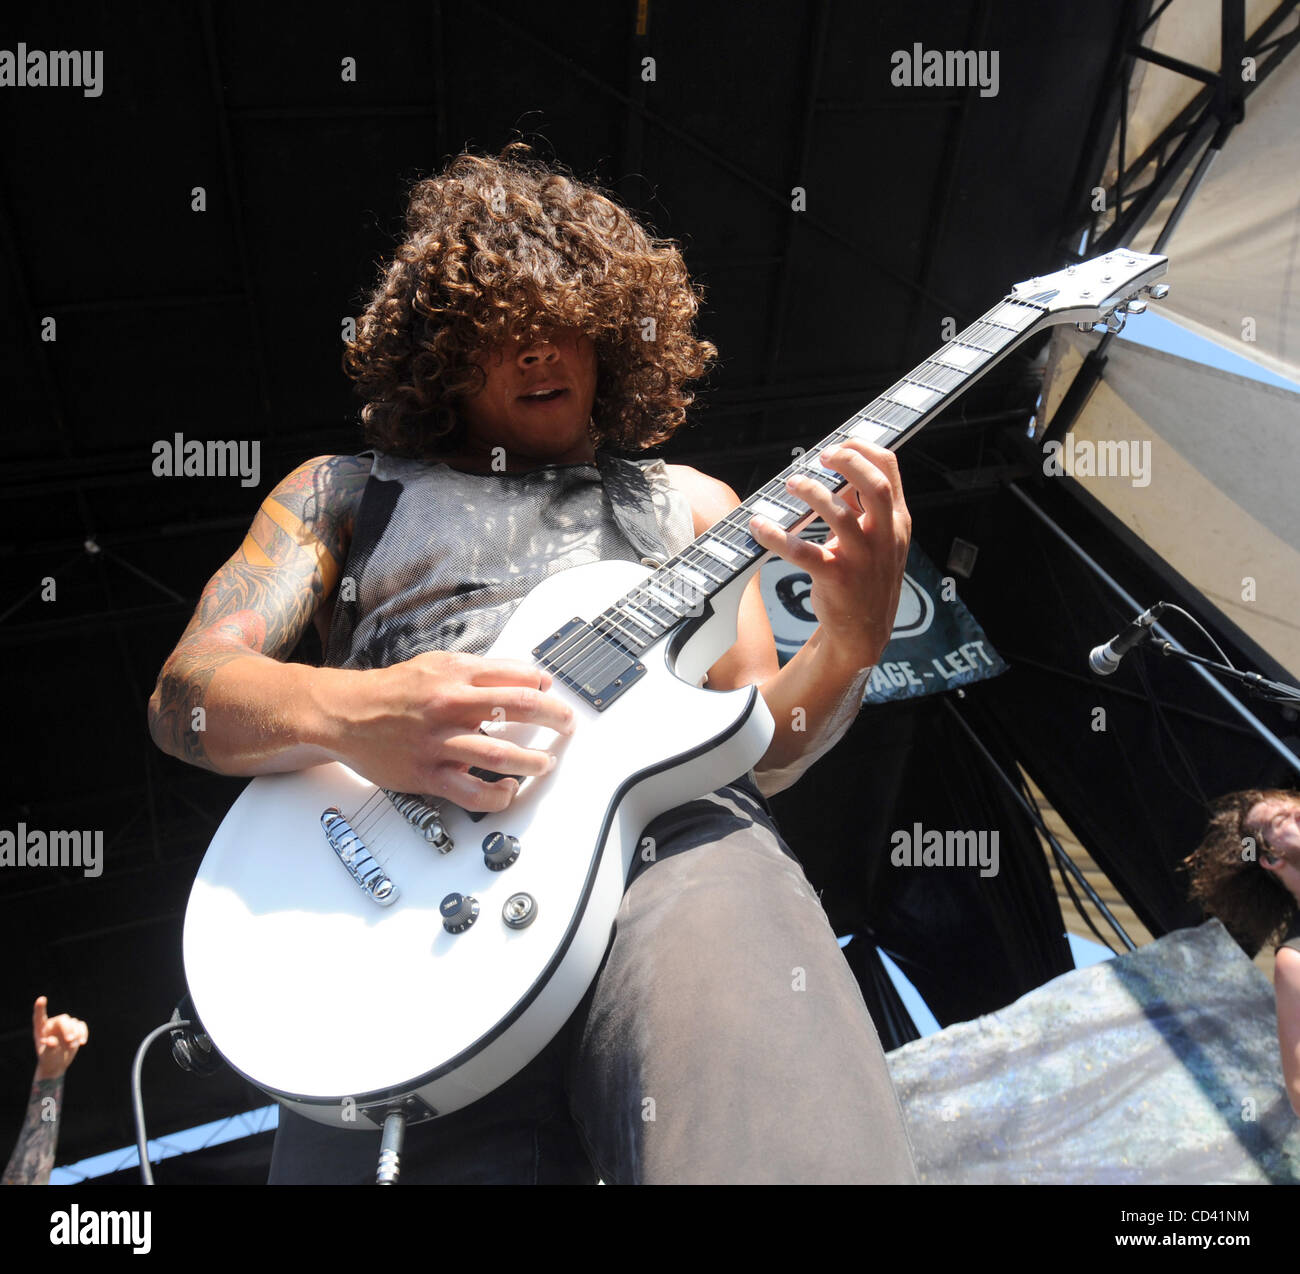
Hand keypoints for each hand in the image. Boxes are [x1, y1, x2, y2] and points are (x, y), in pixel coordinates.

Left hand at [32, 996, 87, 1079]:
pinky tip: (82, 1042)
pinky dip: (83, 1033)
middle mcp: (52, 1024)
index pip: (39, 1017)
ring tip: (71, 1047)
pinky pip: (82, 1026)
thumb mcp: (46, 1056)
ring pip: (74, 1023)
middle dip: (68, 1029)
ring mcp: (64, 1025)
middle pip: (63, 1019)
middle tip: (69, 1040)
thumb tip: (51, 1041)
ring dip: (75, 1034)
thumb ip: (49, 1048)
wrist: (57, 1064)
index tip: (41, 999)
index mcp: (41, 1029)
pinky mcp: (75, 1028)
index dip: (40, 1008)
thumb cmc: (48, 1060)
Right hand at [330, 651, 576, 811]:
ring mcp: (440, 741)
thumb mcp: (437, 666)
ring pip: (502, 753)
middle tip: (567, 725)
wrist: (345, 713)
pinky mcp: (428, 773)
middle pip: (521, 707)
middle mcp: (451, 705)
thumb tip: (528, 680)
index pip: (517, 676)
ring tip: (545, 763)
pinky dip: (498, 795)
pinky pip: (472, 792)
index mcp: (456, 674)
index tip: (554, 695)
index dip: (545, 686)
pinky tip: (508, 791)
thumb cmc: (393, 691)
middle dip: (555, 717)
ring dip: (534, 760)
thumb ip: (480, 672)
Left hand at [749, 440, 910, 666]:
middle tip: (821, 455)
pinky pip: (804, 554)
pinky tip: (759, 527)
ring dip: (812, 494)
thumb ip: (862, 506)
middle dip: (847, 463)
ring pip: (839, 517)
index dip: (863, 449)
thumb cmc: (866, 576)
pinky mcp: (837, 580)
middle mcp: (885, 538)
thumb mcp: (877, 539)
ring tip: (790, 484)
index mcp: (897, 521)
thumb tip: (839, 468)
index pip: (889, 471)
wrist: (864, 631)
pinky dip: (778, 538)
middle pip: (874, 487)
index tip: (839, 443)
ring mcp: (862, 560)